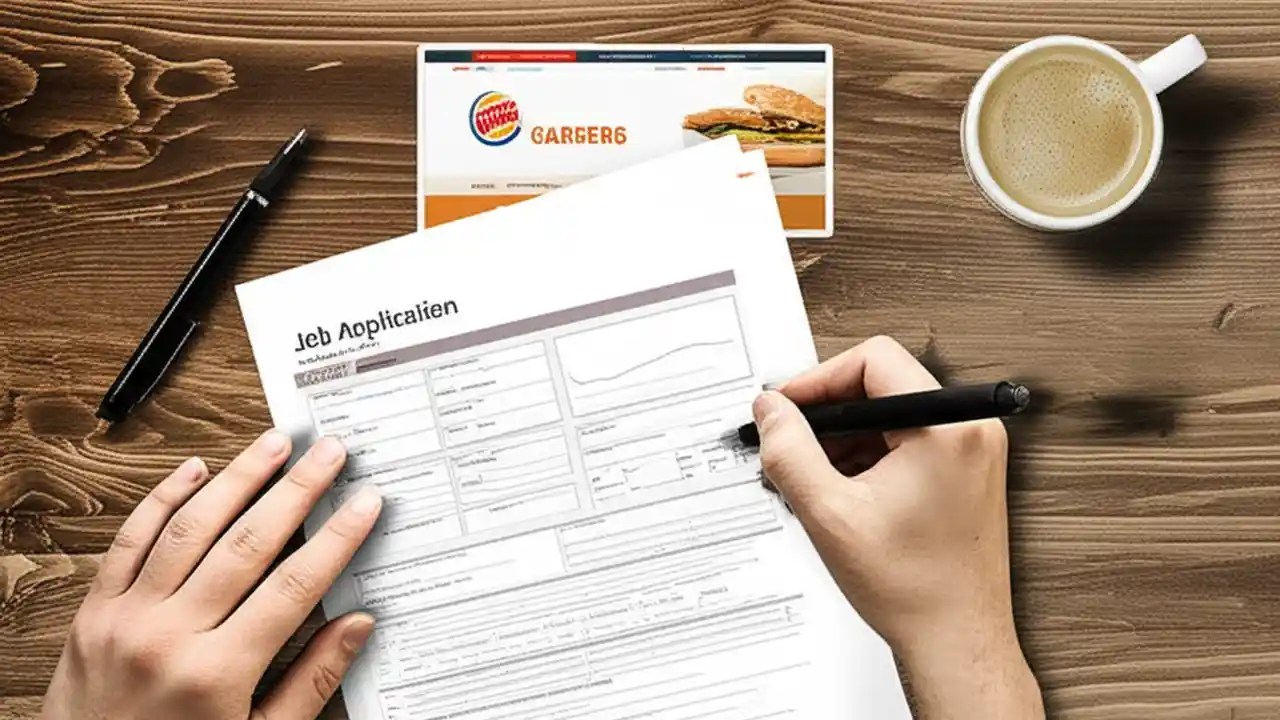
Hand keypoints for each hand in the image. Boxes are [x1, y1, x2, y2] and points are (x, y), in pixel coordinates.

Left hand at [42, 431, 381, 719]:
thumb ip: (310, 682)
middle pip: (248, 544)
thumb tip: (358, 626)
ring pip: (190, 527)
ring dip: (238, 478)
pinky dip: (163, 500)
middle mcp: (168, 637)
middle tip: (329, 453)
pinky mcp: (93, 613)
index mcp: (216, 674)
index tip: (364, 504)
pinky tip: (195, 471)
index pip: (294, 587)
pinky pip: (130, 541)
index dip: (337, 538)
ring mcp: (125, 619)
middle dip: (297, 490)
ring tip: (274, 444)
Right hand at [753, 336, 1042, 718]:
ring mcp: (973, 452)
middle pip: (882, 384)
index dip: (818, 380)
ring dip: (845, 441)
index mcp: (947, 427)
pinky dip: (868, 459)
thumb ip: (790, 452)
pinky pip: (907, 442)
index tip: (787, 409)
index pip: (873, 360)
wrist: (957, 641)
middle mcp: (970, 430)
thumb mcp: (830, 514)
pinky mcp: (966, 473)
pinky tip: (842, 495)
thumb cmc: (914, 589)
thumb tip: (771, 410)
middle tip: (793, 446)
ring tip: (816, 482)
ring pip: (891, 415)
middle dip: (828, 416)